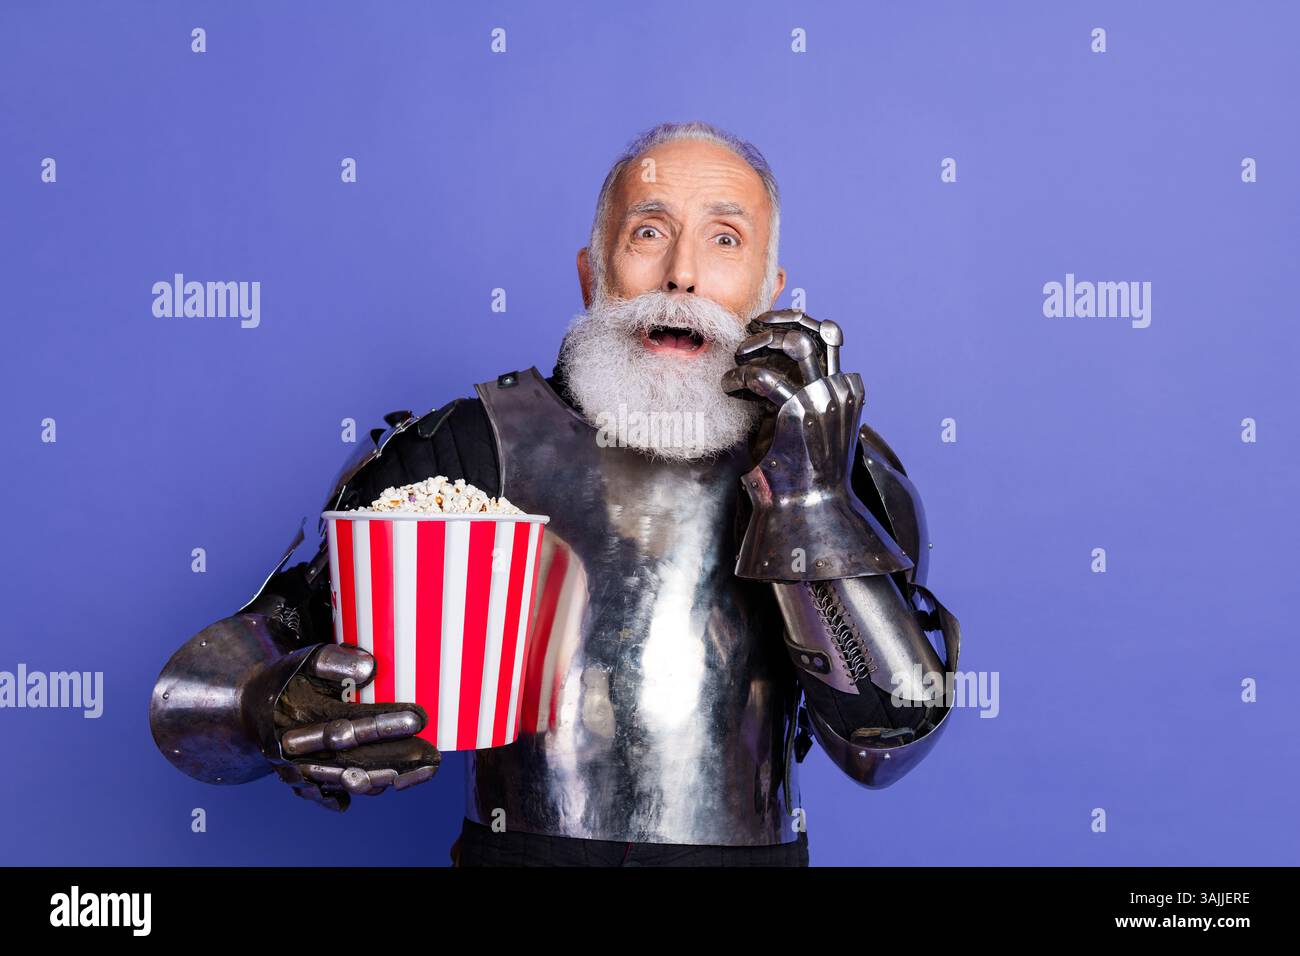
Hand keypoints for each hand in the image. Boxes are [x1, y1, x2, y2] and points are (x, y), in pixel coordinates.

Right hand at [269, 644, 440, 811]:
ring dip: (378, 778)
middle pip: (350, 756)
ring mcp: (294, 768)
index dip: (384, 721)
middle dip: (392, 755)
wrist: (243, 706)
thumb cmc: (285, 678)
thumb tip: (371, 668)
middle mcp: (295, 747)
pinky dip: (351, 793)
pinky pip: (324, 793)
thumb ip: (335, 661)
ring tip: (414, 774)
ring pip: (340, 779)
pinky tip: (385, 788)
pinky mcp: (295, 780)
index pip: (349, 720)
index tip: (419, 718)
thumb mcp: (304, 659)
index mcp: (299, 714)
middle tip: (431, 755)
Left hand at [720, 310, 910, 580]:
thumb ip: (791, 391)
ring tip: (739, 355)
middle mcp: (839, 390)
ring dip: (762, 342)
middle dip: (779, 322)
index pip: (827, 336)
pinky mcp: (797, 412)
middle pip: (819, 328)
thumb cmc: (797, 472)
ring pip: (798, 342)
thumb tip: (763, 362)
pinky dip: (740, 377)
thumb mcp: (798, 423)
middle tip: (749, 335)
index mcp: (845, 391)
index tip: (763, 332)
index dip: (793, 326)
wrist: (806, 510)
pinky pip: (764, 377)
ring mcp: (822, 399)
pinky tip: (728, 387)